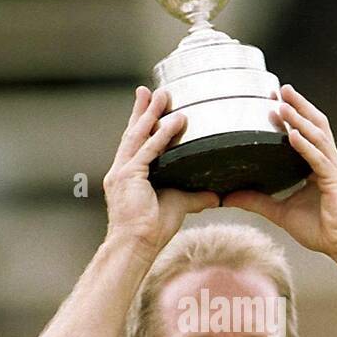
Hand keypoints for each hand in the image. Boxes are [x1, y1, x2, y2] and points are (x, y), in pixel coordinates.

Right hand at [103, 86, 218, 260]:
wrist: (136, 246)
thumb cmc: (151, 231)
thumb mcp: (178, 206)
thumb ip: (195, 197)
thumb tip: (216, 196)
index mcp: (128, 174)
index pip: (136, 142)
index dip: (142, 122)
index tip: (149, 103)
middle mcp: (121, 170)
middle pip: (133, 132)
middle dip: (142, 110)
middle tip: (151, 90)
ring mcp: (122, 172)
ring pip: (138, 136)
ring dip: (151, 114)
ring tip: (163, 96)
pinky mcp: (128, 176)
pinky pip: (147, 151)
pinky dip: (160, 136)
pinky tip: (173, 122)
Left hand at [221, 85, 336, 261]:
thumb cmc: (323, 230)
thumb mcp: (282, 213)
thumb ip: (257, 202)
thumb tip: (229, 197)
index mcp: (319, 166)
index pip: (307, 134)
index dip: (293, 117)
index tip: (275, 102)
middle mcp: (329, 162)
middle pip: (315, 125)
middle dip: (299, 105)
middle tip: (280, 88)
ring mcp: (334, 169)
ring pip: (317, 136)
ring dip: (299, 118)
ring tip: (282, 104)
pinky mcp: (335, 181)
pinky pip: (318, 159)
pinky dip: (305, 145)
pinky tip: (292, 134)